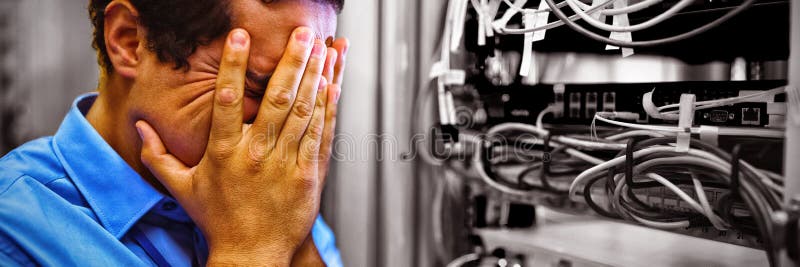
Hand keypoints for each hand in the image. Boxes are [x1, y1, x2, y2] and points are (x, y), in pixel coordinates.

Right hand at [136, 27, 339, 265]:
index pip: (228, 100)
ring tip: (322, 48)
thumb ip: (159, 156)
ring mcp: (286, 165)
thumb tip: (139, 128)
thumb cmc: (219, 221)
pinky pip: (320, 135)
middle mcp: (257, 155)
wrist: (252, 256)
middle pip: (276, 100)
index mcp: (224, 153)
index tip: (240, 37)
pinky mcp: (308, 175)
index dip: (234, 66)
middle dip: (291, 62)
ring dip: (314, 77)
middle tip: (301, 33)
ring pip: (303, 112)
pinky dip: (327, 108)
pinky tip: (333, 84)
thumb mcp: (183, 188)